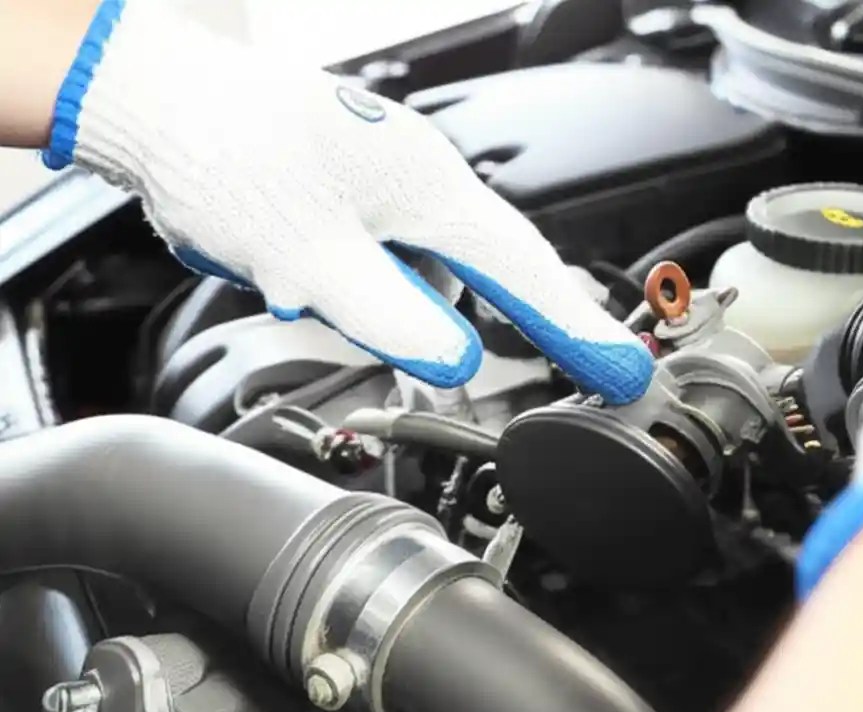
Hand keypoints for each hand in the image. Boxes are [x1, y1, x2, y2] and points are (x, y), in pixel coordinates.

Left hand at [42, 0, 652, 403]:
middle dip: (533, 320)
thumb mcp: (312, 257)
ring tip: (406, 333)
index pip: (524, 272)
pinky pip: (387, 251)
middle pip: (494, 265)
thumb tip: (452, 359)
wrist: (150, 102)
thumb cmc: (222, 154)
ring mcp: (378, 181)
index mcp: (426, 186)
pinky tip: (337, 293)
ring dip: (425, 307)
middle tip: (583, 366)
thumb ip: (391, 317)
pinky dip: (383, 285)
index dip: (577, 330)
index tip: (624, 369)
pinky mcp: (341, 190)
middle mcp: (414, 177)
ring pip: (430, 264)